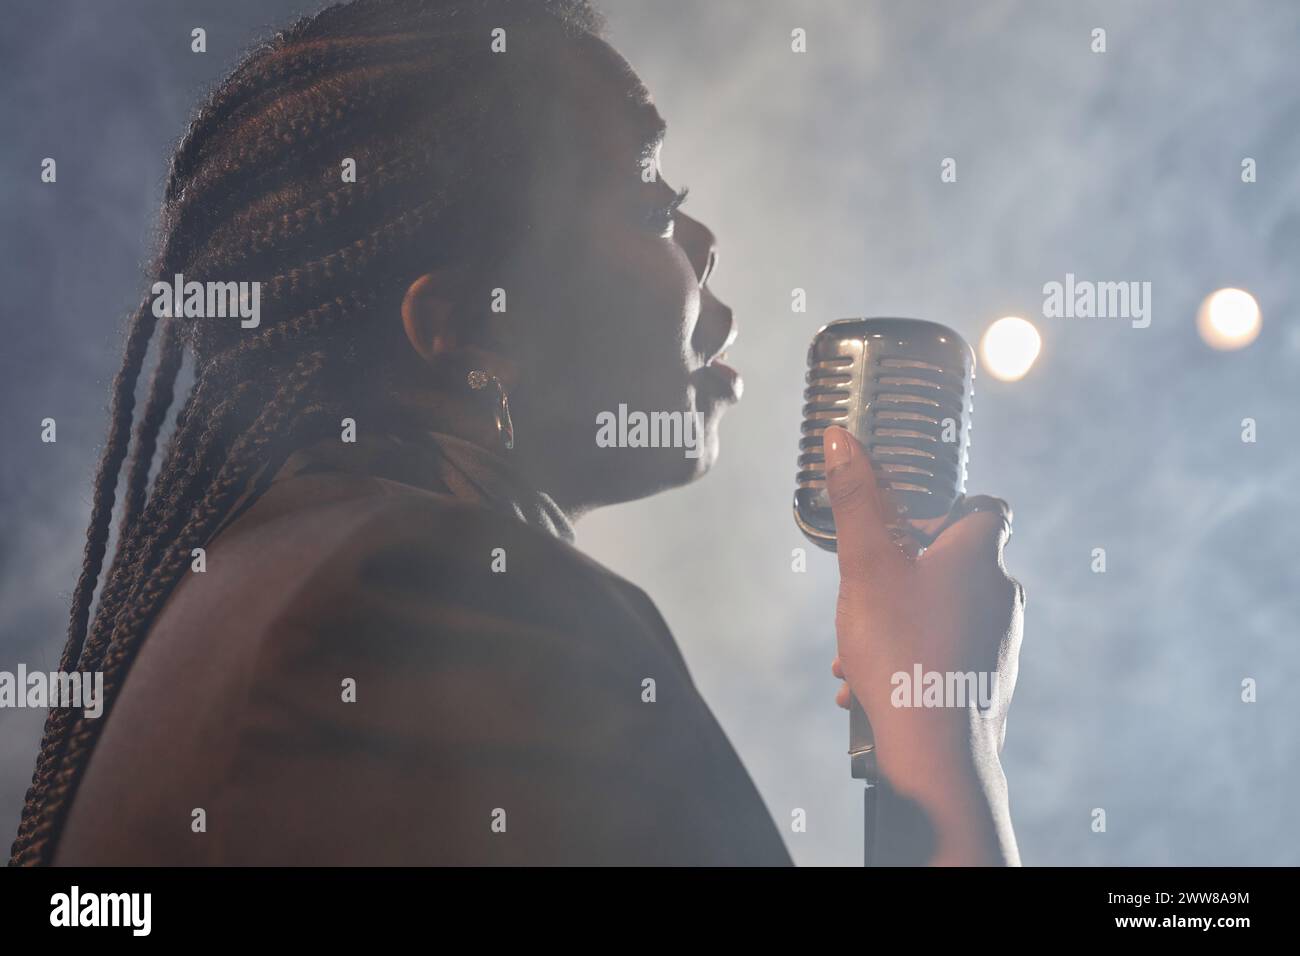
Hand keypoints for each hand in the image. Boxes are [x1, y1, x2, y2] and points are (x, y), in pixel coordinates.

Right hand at [822, 425, 1024, 864]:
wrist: (936, 752)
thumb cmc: (905, 652)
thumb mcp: (865, 564)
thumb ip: (855, 499)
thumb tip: (842, 439)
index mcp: (979, 555)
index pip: (983, 506)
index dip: (946, 506)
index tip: (908, 518)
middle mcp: (1001, 594)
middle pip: (951, 563)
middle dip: (900, 576)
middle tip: (862, 595)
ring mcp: (1000, 641)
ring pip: (943, 613)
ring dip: (897, 622)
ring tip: (857, 650)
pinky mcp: (988, 680)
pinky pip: (946, 654)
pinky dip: (910, 659)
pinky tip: (870, 684)